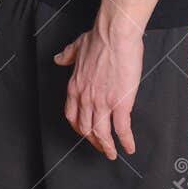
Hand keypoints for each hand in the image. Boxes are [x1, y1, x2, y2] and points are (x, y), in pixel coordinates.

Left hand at [54, 25, 142, 160]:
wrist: (114, 35)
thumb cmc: (99, 39)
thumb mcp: (76, 47)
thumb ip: (67, 56)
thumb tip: (58, 58)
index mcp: (75, 87)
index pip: (72, 115)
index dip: (79, 127)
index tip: (85, 132)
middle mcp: (85, 98)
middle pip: (85, 128)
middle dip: (92, 141)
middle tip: (100, 147)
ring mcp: (102, 103)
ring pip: (101, 133)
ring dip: (106, 146)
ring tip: (112, 153)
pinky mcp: (120, 104)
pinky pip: (121, 129)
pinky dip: (125, 141)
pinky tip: (130, 148)